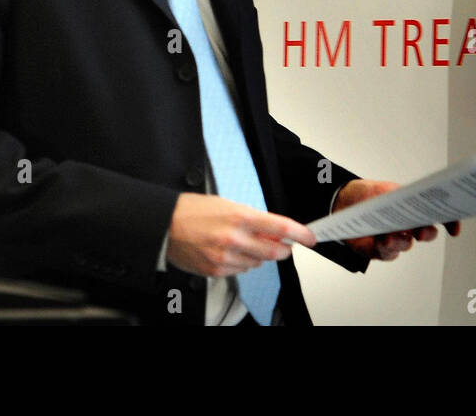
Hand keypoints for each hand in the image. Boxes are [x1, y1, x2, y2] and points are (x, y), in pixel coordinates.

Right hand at [166, 193, 315, 278]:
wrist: (164, 225)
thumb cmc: (194, 210)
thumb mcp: (228, 205)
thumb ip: (254, 219)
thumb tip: (275, 231)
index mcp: (240, 217)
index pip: (281, 228)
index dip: (301, 234)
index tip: (310, 238)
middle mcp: (235, 239)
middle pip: (275, 251)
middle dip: (283, 249)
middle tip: (283, 244)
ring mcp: (225, 257)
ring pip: (258, 263)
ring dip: (259, 255)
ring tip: (243, 243)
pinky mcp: (216, 270)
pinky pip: (241, 271)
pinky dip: (242, 263)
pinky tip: (230, 252)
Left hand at [332, 179, 461, 261]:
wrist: (343, 203)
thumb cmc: (369, 195)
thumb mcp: (387, 189)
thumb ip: (402, 195)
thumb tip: (413, 199)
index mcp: (414, 208)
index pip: (437, 215)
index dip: (449, 222)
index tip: (454, 229)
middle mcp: (409, 226)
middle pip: (426, 233)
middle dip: (426, 233)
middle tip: (421, 232)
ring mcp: (396, 238)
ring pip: (406, 245)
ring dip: (400, 241)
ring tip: (390, 236)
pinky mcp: (381, 250)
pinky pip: (388, 253)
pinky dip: (386, 248)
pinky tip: (381, 240)